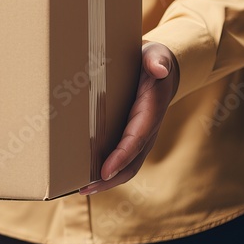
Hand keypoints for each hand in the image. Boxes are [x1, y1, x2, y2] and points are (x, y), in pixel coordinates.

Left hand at [80, 42, 178, 195]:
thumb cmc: (154, 60)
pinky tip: (87, 177)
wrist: (161, 68)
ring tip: (82, 189)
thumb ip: (157, 60)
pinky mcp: (132, 137)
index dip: (121, 156)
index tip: (104, 170)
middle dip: (110, 178)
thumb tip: (158, 69)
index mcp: (151, 111)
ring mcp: (141, 136)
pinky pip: (122, 159)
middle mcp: (147, 129)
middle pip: (132, 161)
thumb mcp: (157, 54)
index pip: (136, 139)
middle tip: (86, 188)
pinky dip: (107, 171)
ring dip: (107, 180)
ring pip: (127, 165)